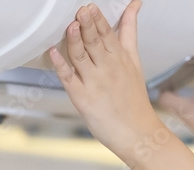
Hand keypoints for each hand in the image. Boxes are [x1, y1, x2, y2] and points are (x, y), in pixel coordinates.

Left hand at [49, 1, 164, 157]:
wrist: (139, 133)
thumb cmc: (135, 101)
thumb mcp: (135, 62)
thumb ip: (129, 33)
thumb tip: (132, 8)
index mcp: (121, 59)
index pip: (108, 33)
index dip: (98, 19)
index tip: (91, 7)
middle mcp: (108, 69)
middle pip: (95, 42)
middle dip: (87, 24)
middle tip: (82, 11)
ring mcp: (95, 83)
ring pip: (81, 56)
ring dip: (74, 40)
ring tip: (71, 26)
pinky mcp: (82, 98)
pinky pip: (69, 78)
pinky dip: (60, 65)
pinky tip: (54, 53)